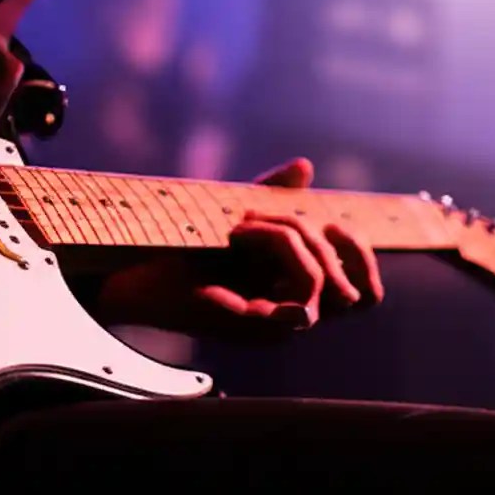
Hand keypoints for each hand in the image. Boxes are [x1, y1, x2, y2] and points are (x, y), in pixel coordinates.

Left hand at [94, 158, 383, 339]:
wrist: (128, 274)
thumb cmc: (180, 251)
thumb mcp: (235, 215)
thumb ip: (272, 195)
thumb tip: (304, 166)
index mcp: (294, 296)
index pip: (366, 297)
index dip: (361, 256)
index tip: (329, 221)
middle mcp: (290, 319)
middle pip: (344, 283)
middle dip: (307, 233)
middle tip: (254, 216)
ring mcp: (270, 328)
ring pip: (319, 285)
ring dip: (287, 239)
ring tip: (241, 226)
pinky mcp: (246, 327)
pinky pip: (290, 297)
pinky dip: (270, 254)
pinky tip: (236, 237)